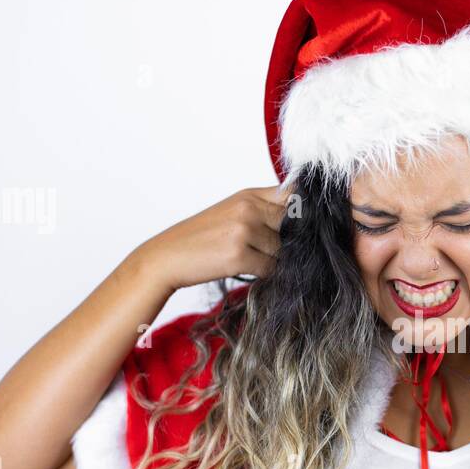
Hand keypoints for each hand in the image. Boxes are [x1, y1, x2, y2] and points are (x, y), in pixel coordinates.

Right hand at [134, 185, 291, 291]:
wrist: (167, 257)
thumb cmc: (201, 238)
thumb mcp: (232, 212)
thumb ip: (264, 210)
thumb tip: (303, 222)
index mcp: (249, 195)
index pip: (294, 195)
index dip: (301, 214)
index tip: (297, 227)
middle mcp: (249, 207)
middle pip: (293, 227)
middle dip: (286, 242)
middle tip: (263, 250)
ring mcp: (244, 230)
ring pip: (282, 251)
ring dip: (272, 260)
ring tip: (247, 259)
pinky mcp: (239, 255)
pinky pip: (270, 268)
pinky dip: (262, 274)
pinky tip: (243, 269)